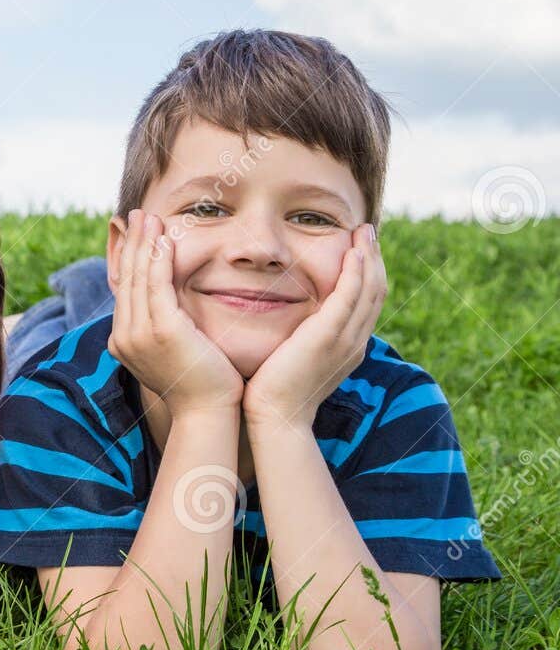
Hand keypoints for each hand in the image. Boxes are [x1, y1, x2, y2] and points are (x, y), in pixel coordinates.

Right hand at [107, 210, 243, 417]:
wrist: (208, 413)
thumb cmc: (200, 386)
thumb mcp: (173, 353)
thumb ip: (164, 330)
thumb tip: (169, 313)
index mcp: (123, 342)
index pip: (124, 291)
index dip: (129, 259)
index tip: (138, 235)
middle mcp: (124, 336)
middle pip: (126, 278)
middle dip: (132, 244)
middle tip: (138, 215)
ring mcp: (138, 334)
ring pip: (138, 278)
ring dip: (143, 243)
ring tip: (149, 218)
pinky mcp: (161, 330)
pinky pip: (156, 285)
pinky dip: (158, 259)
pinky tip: (164, 239)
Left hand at [244, 224, 384, 430]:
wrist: (275, 417)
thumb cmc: (275, 393)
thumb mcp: (297, 362)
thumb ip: (302, 342)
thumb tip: (292, 330)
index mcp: (348, 348)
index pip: (366, 303)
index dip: (367, 274)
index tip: (361, 250)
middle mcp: (354, 342)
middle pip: (375, 292)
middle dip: (374, 259)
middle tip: (367, 231)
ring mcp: (346, 340)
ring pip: (369, 290)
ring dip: (368, 257)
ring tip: (363, 233)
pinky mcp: (329, 336)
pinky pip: (350, 296)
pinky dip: (355, 272)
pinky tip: (353, 252)